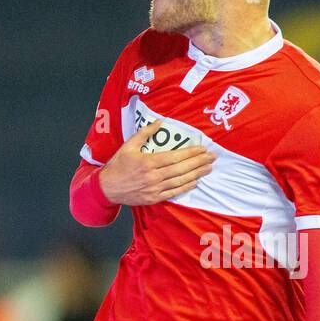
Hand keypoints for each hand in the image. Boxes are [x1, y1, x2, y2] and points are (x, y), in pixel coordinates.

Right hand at [97, 118, 215, 205]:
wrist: (107, 188)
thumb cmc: (117, 165)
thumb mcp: (128, 146)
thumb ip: (145, 133)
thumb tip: (160, 122)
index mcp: (148, 162)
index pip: (175, 157)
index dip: (191, 153)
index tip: (203, 149)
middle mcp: (153, 176)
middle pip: (181, 168)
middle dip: (199, 162)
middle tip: (212, 157)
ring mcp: (155, 189)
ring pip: (180, 181)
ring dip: (196, 174)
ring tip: (208, 168)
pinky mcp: (154, 198)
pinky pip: (174, 193)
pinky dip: (186, 187)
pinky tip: (195, 181)